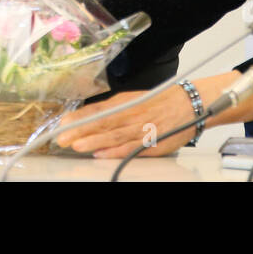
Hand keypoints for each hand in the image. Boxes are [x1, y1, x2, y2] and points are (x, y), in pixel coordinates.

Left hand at [55, 71, 252, 157]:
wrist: (192, 103)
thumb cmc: (162, 101)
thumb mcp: (135, 99)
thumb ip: (115, 108)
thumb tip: (91, 115)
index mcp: (126, 102)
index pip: (97, 110)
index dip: (78, 117)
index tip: (62, 123)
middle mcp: (132, 114)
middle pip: (102, 123)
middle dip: (80, 131)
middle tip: (61, 138)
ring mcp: (142, 128)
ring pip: (113, 135)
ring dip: (93, 141)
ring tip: (76, 146)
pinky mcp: (152, 142)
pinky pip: (131, 147)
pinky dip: (115, 151)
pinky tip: (101, 154)